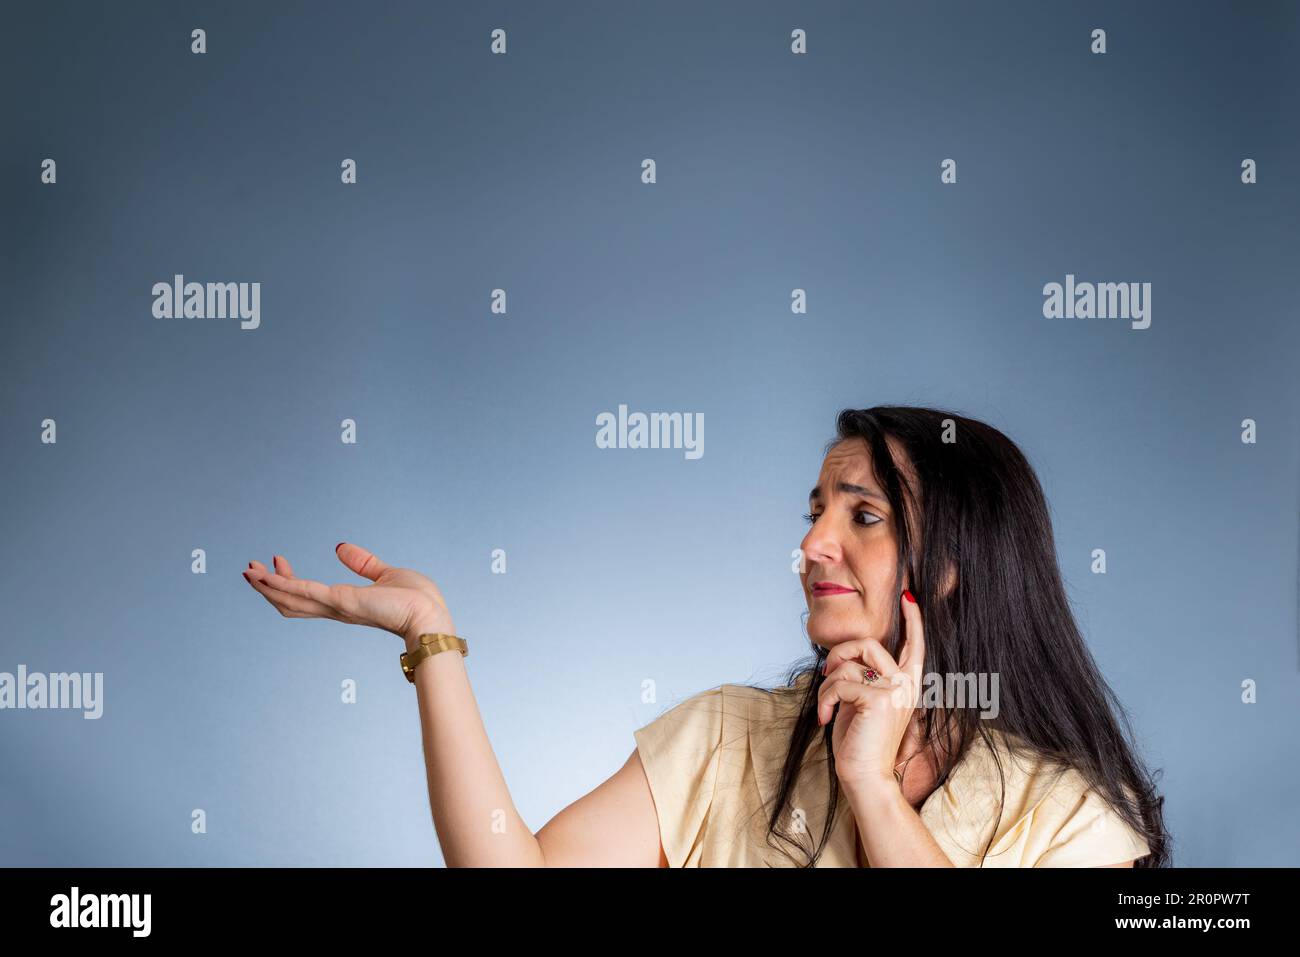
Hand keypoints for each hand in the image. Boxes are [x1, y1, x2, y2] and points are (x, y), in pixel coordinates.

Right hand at [242, 542, 454, 650]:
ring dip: (267, 586)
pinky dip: (283, 584)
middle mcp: (336, 609)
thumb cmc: (417, 601)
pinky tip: (266, 576)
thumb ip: (362, 563)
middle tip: (249, 568)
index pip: (306, 594)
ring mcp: (337, 606)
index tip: (278, 561)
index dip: (287, 579)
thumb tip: (341, 548)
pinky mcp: (342, 601)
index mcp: (345, 603)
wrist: (430, 616)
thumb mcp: (385, 574)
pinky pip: (305, 591)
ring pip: (291, 599)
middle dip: (268, 585)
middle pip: (291, 601)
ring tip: (247, 572)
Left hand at [817, 590, 926, 794]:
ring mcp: (895, 691)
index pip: (915, 645)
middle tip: (826, 673)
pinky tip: (824, 719)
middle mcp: (906, 685)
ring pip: (849, 664)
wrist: (864, 777)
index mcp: (907, 685)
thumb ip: (862, 677)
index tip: (908, 595)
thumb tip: (844, 659)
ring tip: (827, 708)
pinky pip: (838, 684)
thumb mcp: (861, 702)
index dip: (913, 620)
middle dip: (839, 653)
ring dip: (827, 685)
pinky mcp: (878, 699)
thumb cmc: (858, 742)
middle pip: (869, 643)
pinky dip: (824, 700)